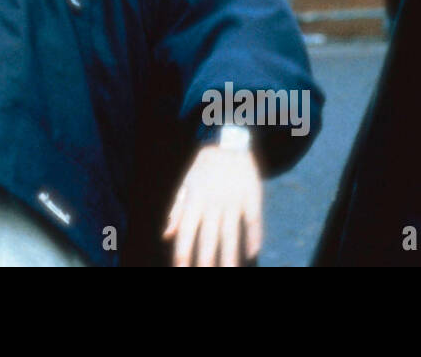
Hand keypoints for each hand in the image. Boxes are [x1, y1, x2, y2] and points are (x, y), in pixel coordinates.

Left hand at [163, 144, 262, 265]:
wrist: (229, 144)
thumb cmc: (203, 169)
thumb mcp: (186, 185)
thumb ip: (176, 211)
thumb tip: (166, 235)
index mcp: (194, 200)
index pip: (186, 232)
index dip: (182, 252)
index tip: (180, 268)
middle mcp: (213, 202)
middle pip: (209, 237)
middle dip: (205, 260)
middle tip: (205, 275)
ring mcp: (233, 200)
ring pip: (231, 232)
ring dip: (229, 255)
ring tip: (229, 270)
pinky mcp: (251, 197)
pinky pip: (253, 220)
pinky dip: (253, 236)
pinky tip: (252, 253)